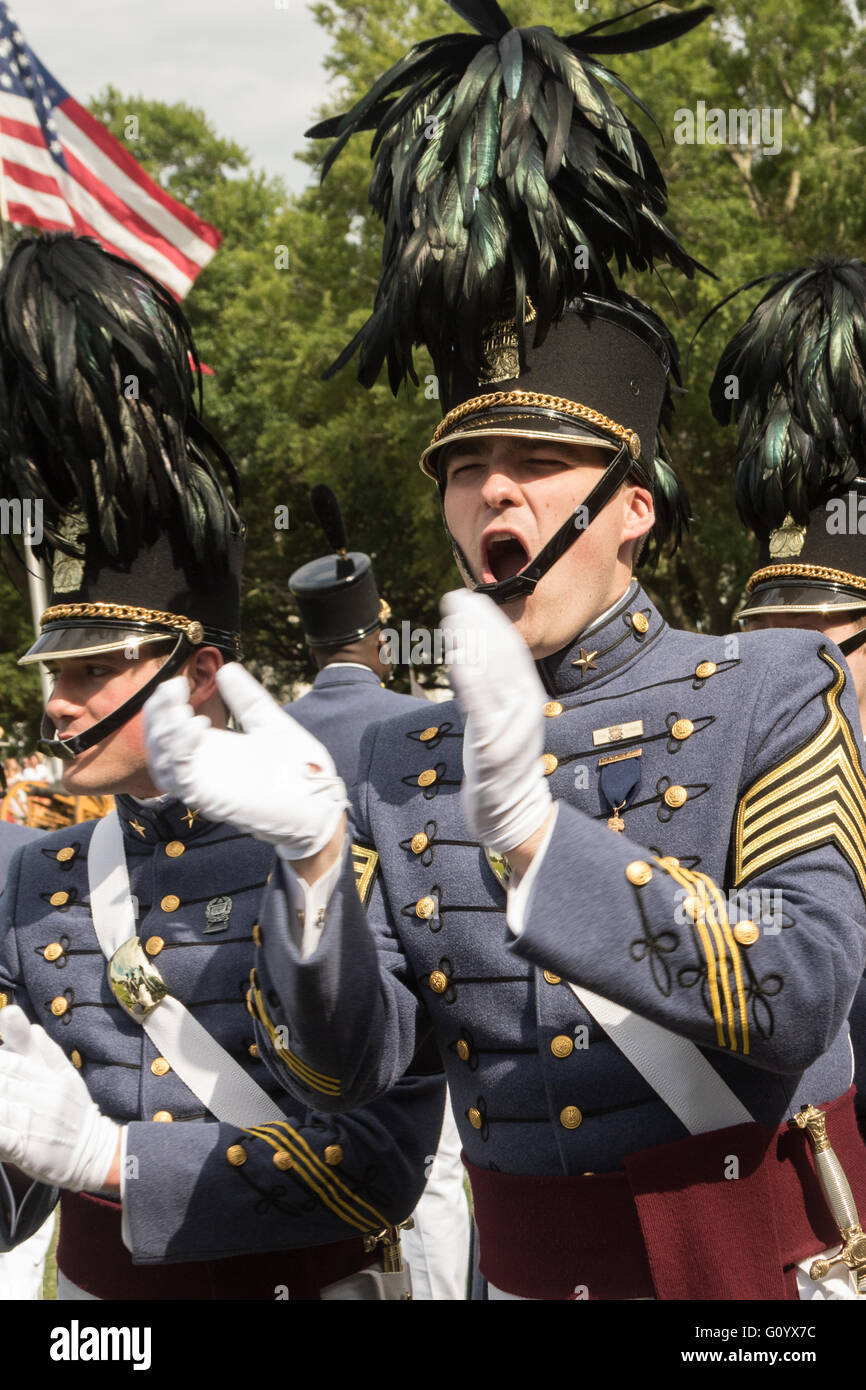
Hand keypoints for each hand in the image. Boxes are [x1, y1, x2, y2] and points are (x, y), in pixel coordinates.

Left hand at [0, 1006, 119, 1191]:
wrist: (95, 1152)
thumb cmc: (76, 1112)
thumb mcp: (67, 1076)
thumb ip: (47, 1052)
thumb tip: (34, 1026)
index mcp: (48, 1077)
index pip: (11, 1062)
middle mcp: (41, 1097)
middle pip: (2, 1082)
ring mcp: (34, 1124)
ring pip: (2, 1108)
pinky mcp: (27, 1150)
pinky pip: (3, 1138)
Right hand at [144, 663, 347, 853]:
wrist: (318, 798)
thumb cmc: (295, 767)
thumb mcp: (268, 721)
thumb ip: (246, 698)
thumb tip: (226, 668)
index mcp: (210, 748)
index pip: (168, 727)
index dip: (164, 704)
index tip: (176, 680)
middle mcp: (201, 767)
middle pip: (157, 744)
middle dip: (158, 714)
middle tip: (172, 688)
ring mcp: (204, 786)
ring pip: (163, 764)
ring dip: (165, 734)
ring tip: (181, 710)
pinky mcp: (213, 801)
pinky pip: (183, 780)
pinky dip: (181, 753)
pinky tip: (198, 728)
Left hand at [440, 589, 551, 853]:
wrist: (512, 812)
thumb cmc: (500, 764)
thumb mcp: (499, 719)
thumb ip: (491, 689)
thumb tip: (474, 654)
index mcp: (528, 697)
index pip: (510, 649)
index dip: (490, 621)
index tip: (470, 598)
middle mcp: (525, 706)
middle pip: (502, 655)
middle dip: (478, 622)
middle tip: (456, 596)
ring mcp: (511, 726)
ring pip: (492, 674)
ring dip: (471, 641)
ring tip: (451, 616)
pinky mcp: (494, 747)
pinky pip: (480, 705)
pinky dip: (468, 676)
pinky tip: (454, 655)